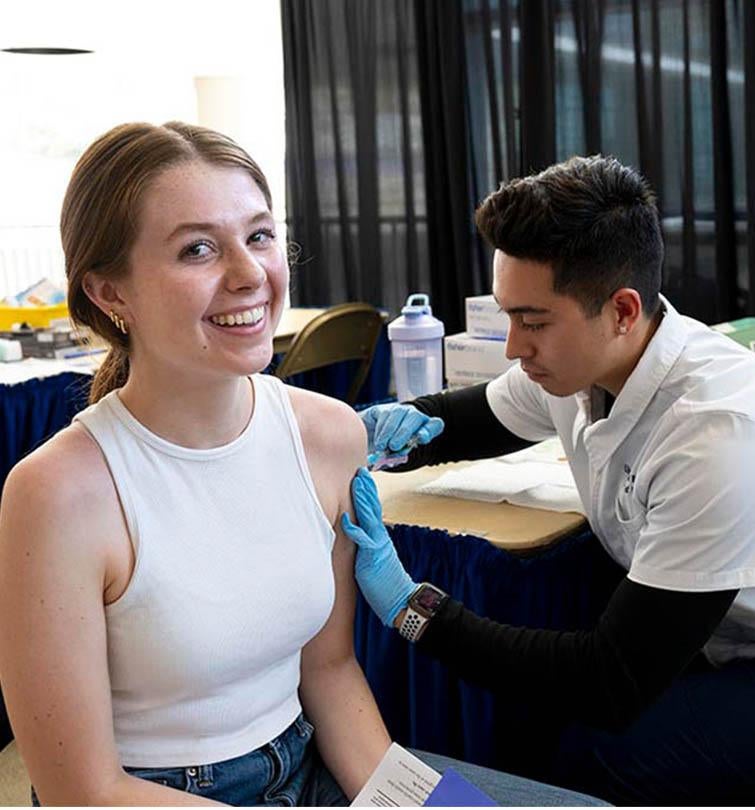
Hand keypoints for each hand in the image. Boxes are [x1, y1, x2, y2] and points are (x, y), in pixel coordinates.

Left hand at [340, 467, 416, 625]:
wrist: (399, 597)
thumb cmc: (384, 581)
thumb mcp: (373, 558)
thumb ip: (367, 545)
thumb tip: (358, 536)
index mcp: (379, 536)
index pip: (373, 510)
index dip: (368, 493)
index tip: (362, 478)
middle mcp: (380, 536)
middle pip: (372, 507)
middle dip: (366, 489)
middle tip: (360, 472)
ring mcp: (377, 544)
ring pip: (369, 516)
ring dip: (362, 498)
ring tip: (356, 483)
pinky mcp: (373, 556)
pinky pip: (362, 540)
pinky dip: (353, 528)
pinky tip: (344, 518)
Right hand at [360, 403, 443, 456]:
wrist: (369, 442)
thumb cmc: (387, 451)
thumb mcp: (395, 456)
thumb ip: (396, 457)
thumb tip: (394, 459)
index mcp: (423, 429)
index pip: (435, 425)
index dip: (430, 430)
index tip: (422, 437)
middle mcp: (414, 416)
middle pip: (416, 417)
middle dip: (404, 432)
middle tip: (394, 446)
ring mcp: (400, 410)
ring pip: (399, 414)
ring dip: (390, 431)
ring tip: (382, 447)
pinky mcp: (384, 408)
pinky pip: (385, 414)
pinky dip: (380, 429)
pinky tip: (378, 441)